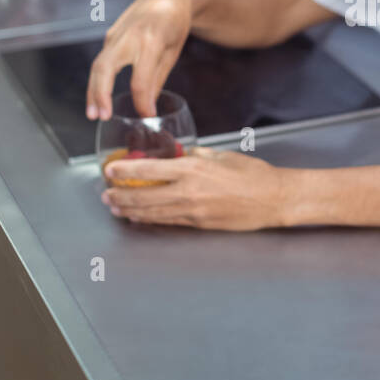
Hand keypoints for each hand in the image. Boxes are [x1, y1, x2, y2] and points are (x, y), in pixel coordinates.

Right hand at [86, 0, 192, 119]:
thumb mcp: (172, 53)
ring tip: (93, 114)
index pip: (141, 78)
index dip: (142, 101)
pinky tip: (97, 98)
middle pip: (105, 68)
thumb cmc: (174, 24)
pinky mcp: (110, 37)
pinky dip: (97, 81)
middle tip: (101, 117)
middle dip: (100, 94)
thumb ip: (156, 80)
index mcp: (150, 41)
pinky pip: (101, 61)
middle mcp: (128, 37)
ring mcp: (115, 35)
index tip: (147, 116)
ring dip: (92, 91)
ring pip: (98, 65)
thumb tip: (146, 108)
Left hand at [100, 147, 290, 229]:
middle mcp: (188, 191)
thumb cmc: (252, 174)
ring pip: (152, 212)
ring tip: (116, 207)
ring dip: (130, 210)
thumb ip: (196, 155)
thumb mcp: (221, 155)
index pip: (148, 169)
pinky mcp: (198, 224)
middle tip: (106, 193)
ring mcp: (192, 211)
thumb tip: (180, 154)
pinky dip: (150, 219)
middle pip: (143, 195)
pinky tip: (139, 217)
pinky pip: (167, 221)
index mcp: (193, 168)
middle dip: (120, 195)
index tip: (110, 169)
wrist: (273, 199)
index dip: (124, 170)